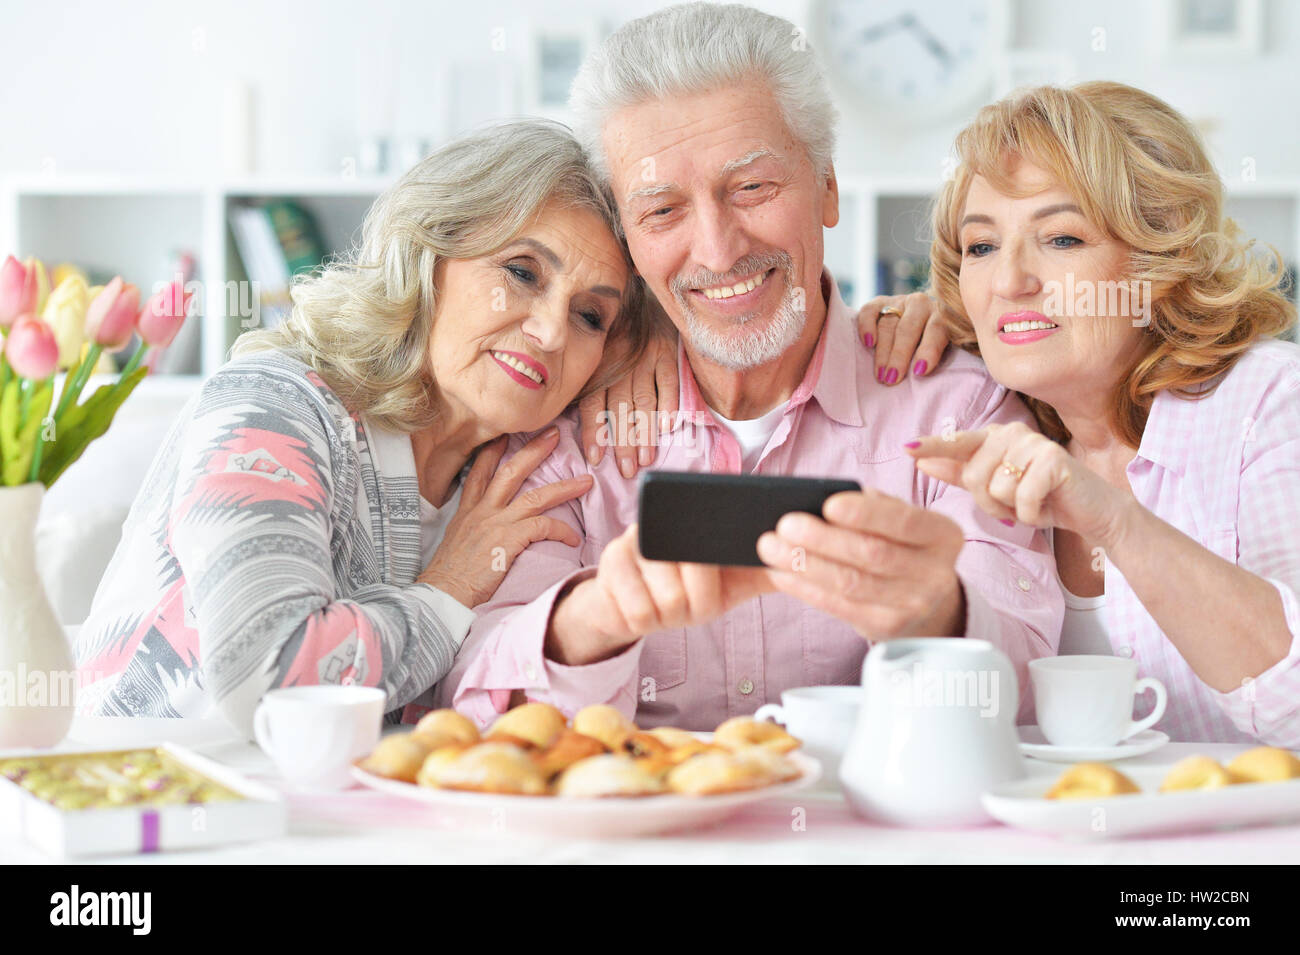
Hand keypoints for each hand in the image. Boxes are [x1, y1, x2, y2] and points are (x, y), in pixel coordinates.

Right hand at [419, 428, 592, 607]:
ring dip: (564, 488)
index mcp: (467, 510)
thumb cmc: (450, 576)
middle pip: (511, 471)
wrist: (442, 592)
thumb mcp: (457, 541)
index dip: (493, 451)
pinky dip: (562, 530)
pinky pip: (543, 526)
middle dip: (534, 450)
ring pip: (536, 496)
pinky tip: (573, 539)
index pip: (480, 471)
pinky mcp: (508, 540)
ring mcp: (495, 523)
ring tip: (586, 481)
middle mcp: (481, 511)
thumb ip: (472, 528)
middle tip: (554, 433)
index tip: (505, 434)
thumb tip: (487, 529)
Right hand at [546, 523, 775, 664]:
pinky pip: (638, 614)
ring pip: (666, 602)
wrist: (626, 604)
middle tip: (681, 601)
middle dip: (689, 606)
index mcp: (697, 522)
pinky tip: (643, 607)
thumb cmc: (684, 590)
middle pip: (691, 585)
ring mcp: (633, 539)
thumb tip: (802, 564)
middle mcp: (665, 522)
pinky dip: (645, 622)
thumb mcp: (729, 584)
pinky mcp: (608, 563)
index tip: (705, 598)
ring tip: (662, 604)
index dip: (709, 583)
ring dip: (666, 616)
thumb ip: (763, 571)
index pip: (712, 555)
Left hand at [578, 332, 679, 477]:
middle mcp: (620, 365)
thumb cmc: (618, 335)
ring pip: (643, 400)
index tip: (596, 459)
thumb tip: (590, 425)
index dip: (594, 432)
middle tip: (627, 469)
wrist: (642, 298)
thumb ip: (595, 385)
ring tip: (646, 457)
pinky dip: (669, 401)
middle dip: (623, 442)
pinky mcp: (667, 352)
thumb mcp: (599, 355)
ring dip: (645, 431)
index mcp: (600, 367)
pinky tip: (669, 425)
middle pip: (620, 409)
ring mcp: (645, 358)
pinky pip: (668, 379)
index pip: (594, 403)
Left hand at [755, 489, 965, 638]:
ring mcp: (913, 605)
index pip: (904, 521)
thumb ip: (871, 506)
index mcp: (943, 534)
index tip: (828, 504)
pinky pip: (840, 608)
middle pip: (873, 554)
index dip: (866, 513)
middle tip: (784, 525)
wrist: (924, 600)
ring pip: (852, 583)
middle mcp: (935, 573)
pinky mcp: (887, 628)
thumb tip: (820, 498)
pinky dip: (806, 589)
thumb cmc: (901, 546)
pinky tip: (780, 574)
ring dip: (806, 564)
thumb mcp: (900, 521)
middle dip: (824, 539)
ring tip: (771, 548)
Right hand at [856, 292, 950, 385]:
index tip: (919, 371)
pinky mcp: (879, 302)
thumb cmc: (931, 346)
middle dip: (899, 355)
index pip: (936, 330)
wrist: (918, 325)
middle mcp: (921, 304)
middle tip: (892, 379)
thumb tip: (925, 375)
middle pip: (908, 328)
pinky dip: (866, 326)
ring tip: (880, 374)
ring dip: (882, 351)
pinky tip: (868, 343)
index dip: (928, 350)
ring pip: (888, 324)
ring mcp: (899, 301)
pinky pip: (869, 311)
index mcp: (942, 315)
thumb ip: (939, 356)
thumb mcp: (944, 349)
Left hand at [904, 421, 1131, 545]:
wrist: (1089, 510)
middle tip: (1014, 504)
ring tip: (1032, 503)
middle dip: (990, 503)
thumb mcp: (996, 489)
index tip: (906, 449)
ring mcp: (1032, 443)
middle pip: (973, 477)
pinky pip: (1021, 498)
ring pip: (996, 490)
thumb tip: (922, 461)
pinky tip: (1046, 506)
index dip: (933, 448)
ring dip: (1012, 509)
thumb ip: (960, 473)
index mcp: (993, 438)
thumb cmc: (1040, 498)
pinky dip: (1031, 513)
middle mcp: (1010, 433)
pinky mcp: (1052, 459)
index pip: (956, 443)